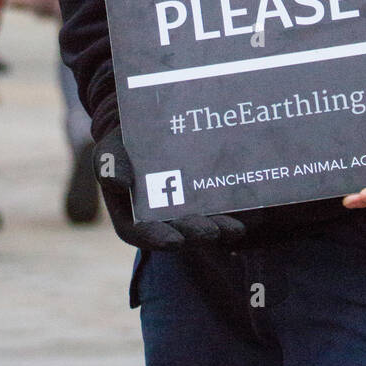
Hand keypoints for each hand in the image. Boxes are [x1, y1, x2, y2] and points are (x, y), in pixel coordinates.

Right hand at [93, 127, 246, 250]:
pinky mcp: (213, 199)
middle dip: (198, 234)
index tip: (174, 240)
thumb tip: (120, 183)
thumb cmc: (124, 145)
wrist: (150, 125)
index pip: (144, 235)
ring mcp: (191, 211)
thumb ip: (110, 166)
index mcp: (135, 217)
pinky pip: (229, 208)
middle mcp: (165, 220)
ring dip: (224, 228)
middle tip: (213, 231)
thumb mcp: (109, 152)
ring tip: (238, 227)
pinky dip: (242, 210)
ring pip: (209, 225)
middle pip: (182, 234)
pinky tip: (256, 208)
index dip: (158, 239)